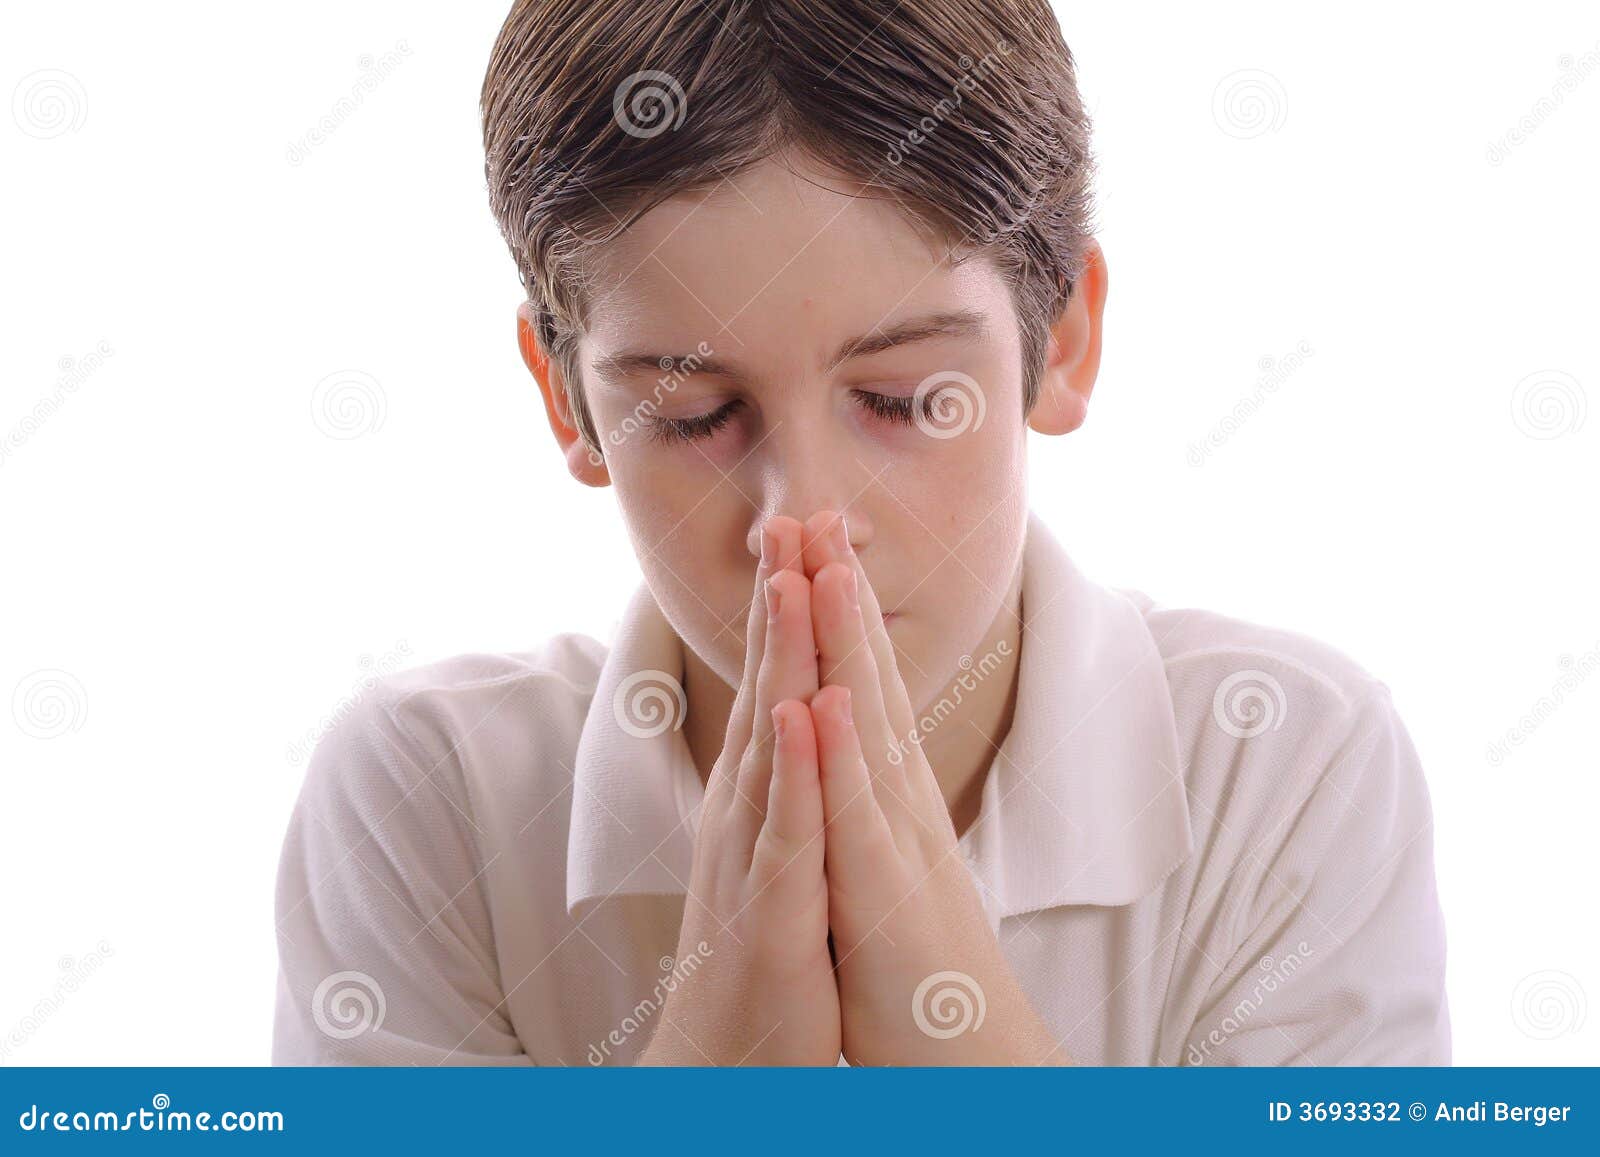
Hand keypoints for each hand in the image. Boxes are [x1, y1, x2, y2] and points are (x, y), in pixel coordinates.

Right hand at [640, 516, 839, 1064]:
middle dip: (780, 600)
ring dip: (780, 658)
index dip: (791, 606)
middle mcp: (747, 808)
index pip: (777, 679)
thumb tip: (795, 716)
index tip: (807, 532)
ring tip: (789, 581)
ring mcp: (755, 853)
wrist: (727, 1059)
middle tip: (790, 515)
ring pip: (772, 739)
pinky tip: (803, 713)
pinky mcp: (772, 907)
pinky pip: (787, 830)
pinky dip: (795, 769)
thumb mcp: (779, 846)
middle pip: (767, 686)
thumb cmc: (761, 949)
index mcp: (760, 791)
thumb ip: (783, 782)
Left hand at [799, 510, 1064, 1064]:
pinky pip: (858, 818)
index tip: (813, 544)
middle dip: (838, 594)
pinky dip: (841, 756)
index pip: (859, 684)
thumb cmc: (917, 970)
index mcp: (889, 797)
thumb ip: (870, 809)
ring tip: (820, 566)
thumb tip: (854, 759)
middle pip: (867, 680)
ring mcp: (897, 842)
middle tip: (819, 511)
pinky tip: (825, 700)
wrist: (964, 1060)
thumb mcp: (885, 869)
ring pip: (866, 727)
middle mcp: (899, 802)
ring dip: (842, 645)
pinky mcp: (885, 896)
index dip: (835, 613)